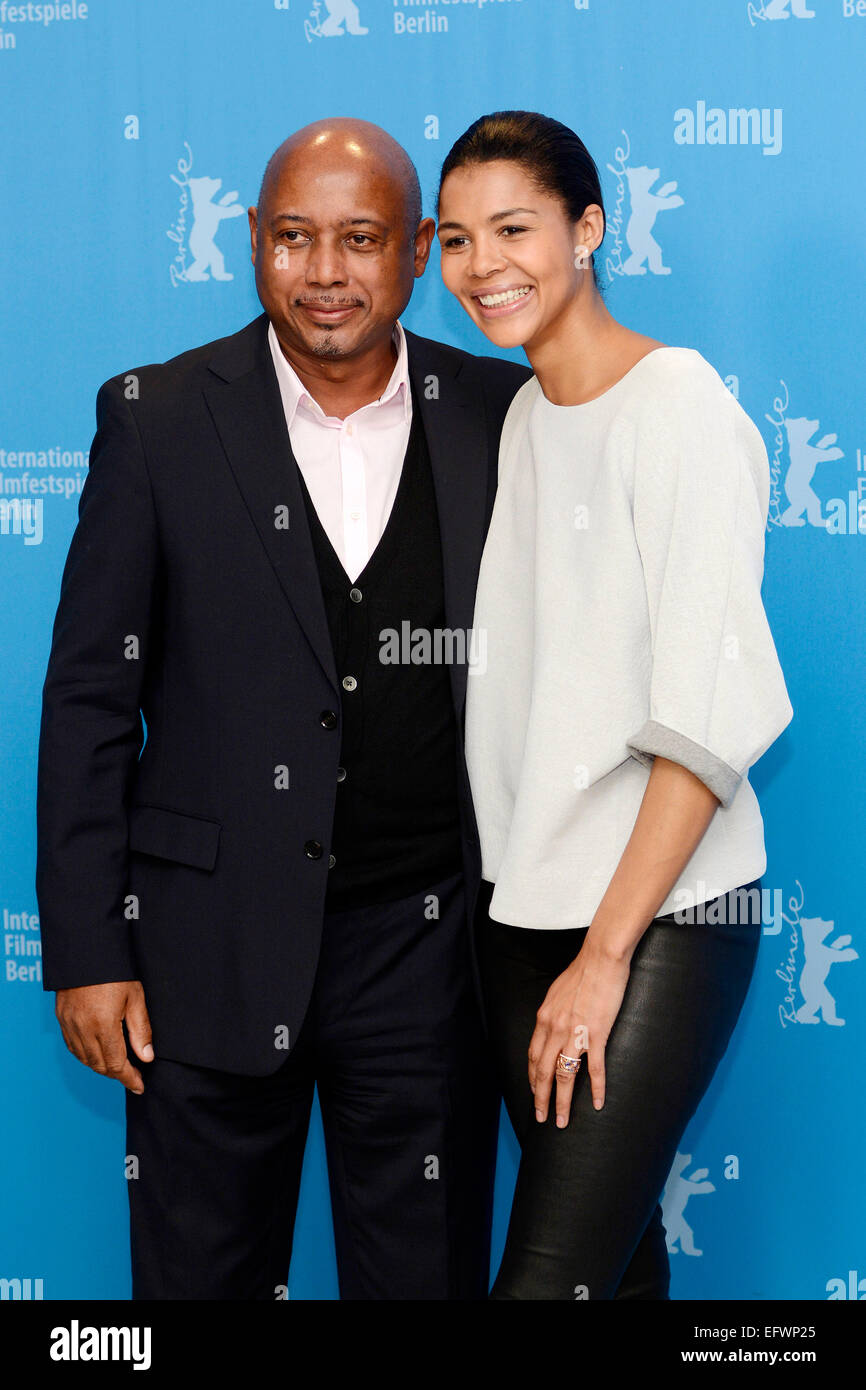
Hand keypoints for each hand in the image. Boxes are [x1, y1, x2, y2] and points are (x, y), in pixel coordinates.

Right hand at [55, 980, 153, 1093]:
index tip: (139, 1085)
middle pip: (100, 1065)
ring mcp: (69, 1024)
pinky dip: (85, 1056)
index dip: (129, 1078)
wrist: (85, 950)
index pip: (116, 1064)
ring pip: (84, 1059)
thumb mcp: (135, 997)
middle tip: (133, 1076)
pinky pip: (72, 1047)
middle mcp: (83, 1029)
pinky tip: (96, 1053)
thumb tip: (147, 1057)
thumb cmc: (114, 971)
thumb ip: (141, 1030)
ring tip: (118, 1066)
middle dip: (117, 1074)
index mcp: (103, 1025)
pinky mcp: (61, 1018)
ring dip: (101, 1066)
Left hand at [528, 940, 630, 1124]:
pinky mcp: (597, 1033)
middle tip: (541, 1118)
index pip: (533, 1056)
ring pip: (564, 1076)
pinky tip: (597, 1103)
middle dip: (540, 1098)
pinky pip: (595, 1068)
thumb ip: (552, 1012)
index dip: (532, 1078)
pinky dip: (595, 1088)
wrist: (601, 958)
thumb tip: (551, 1025)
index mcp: (544, 1018)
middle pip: (543, 1072)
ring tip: (562, 1121)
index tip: (534, 1093)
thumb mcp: (557, 993)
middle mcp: (555, 1028)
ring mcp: (575, 1033)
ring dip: (562, 1102)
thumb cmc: (582, 972)